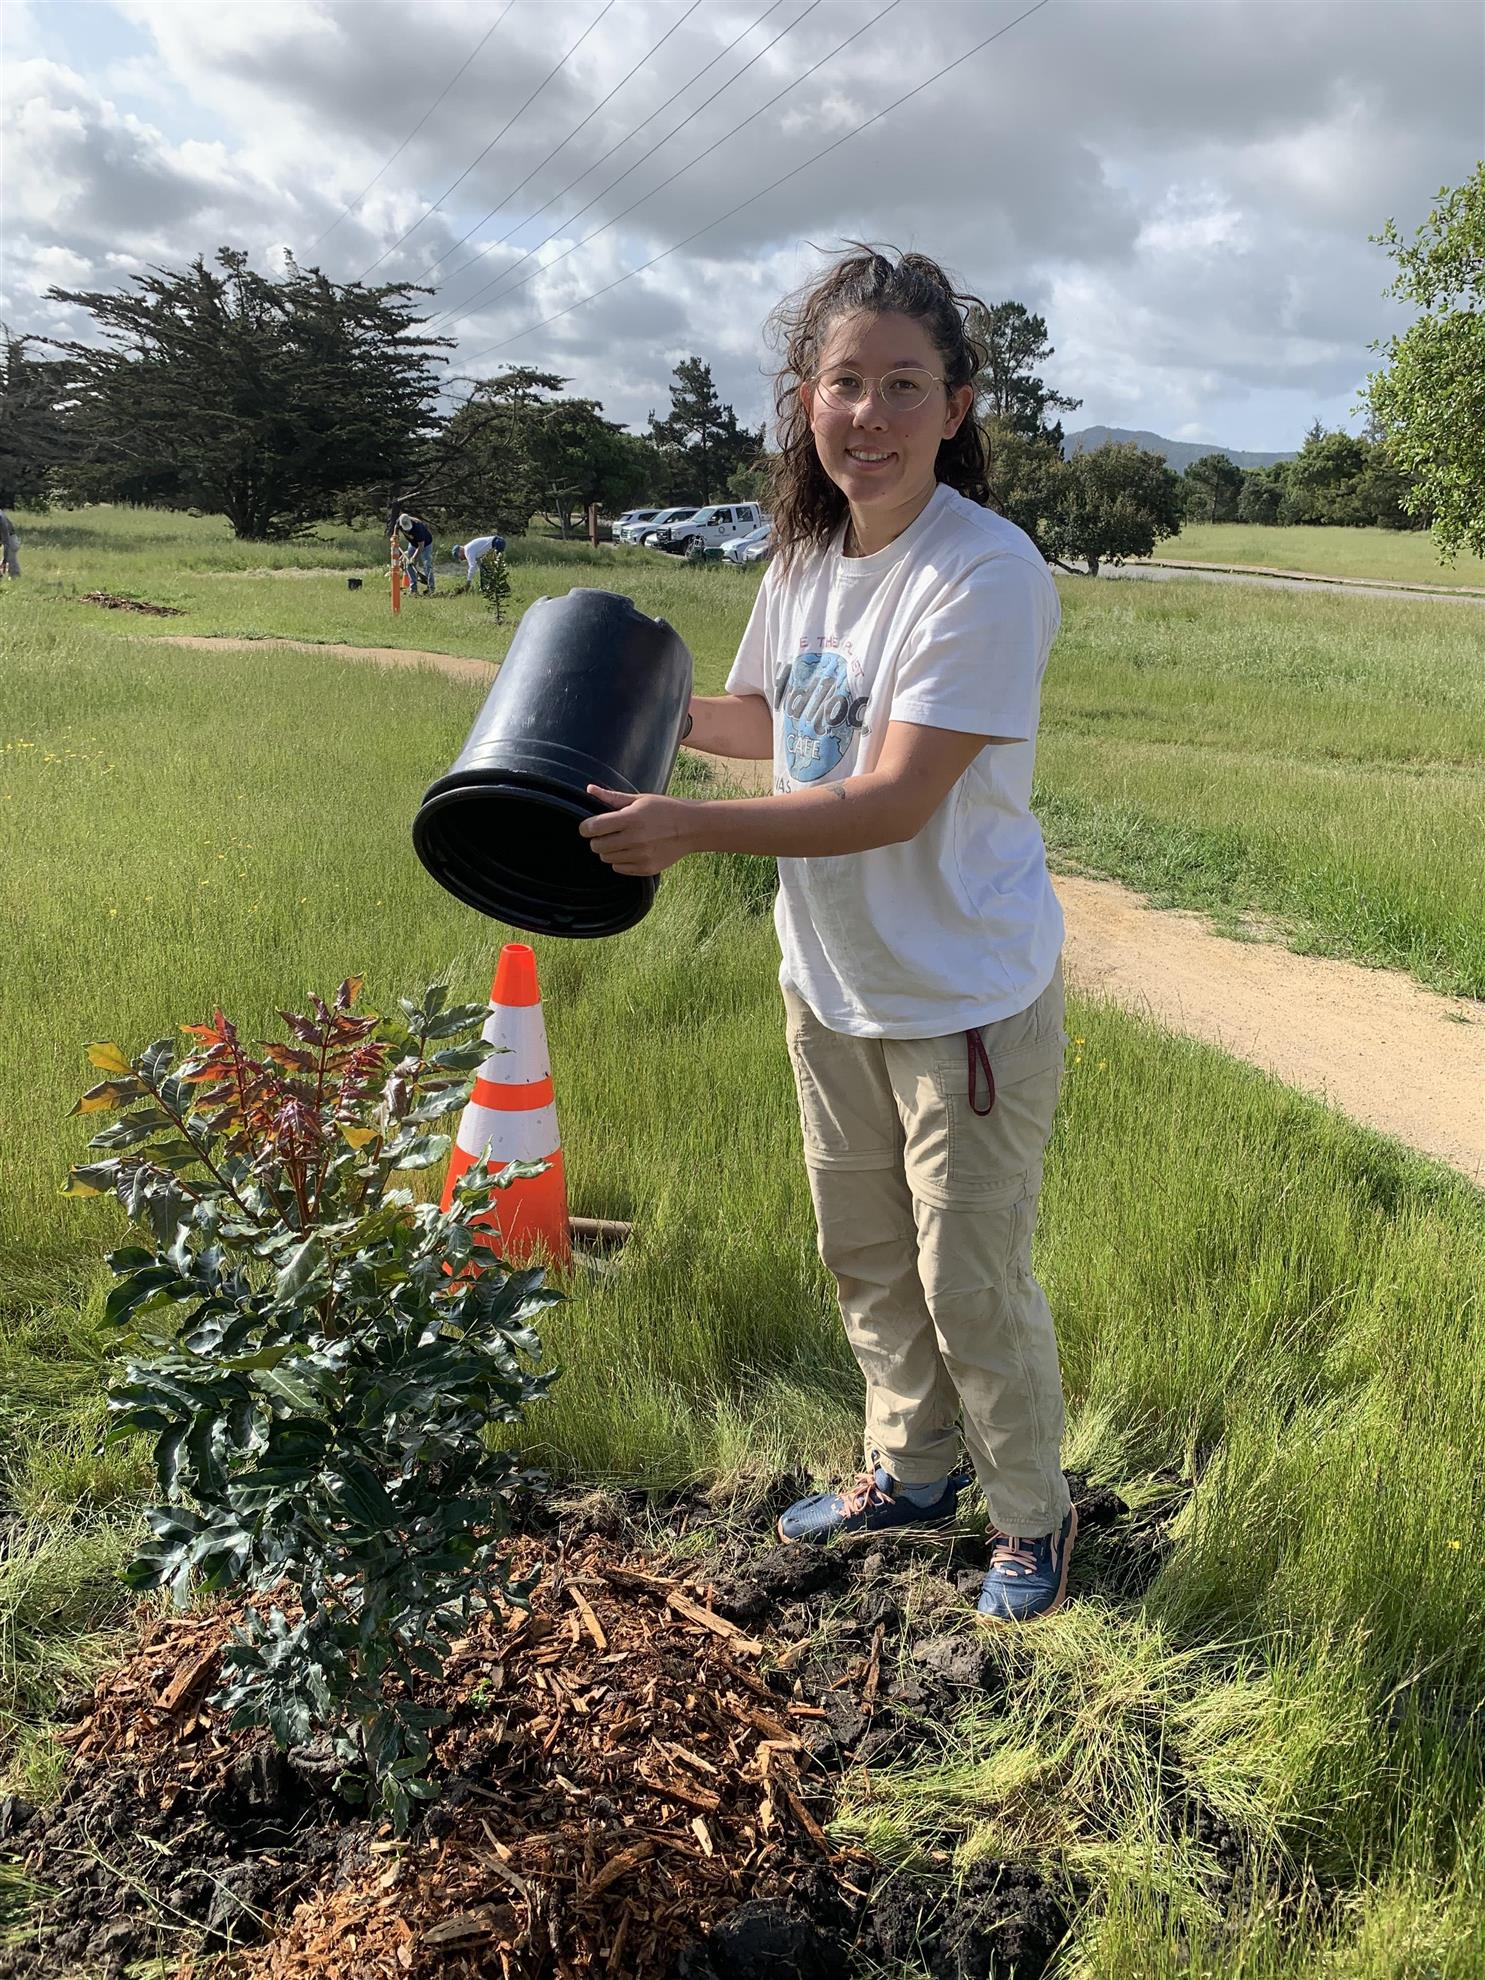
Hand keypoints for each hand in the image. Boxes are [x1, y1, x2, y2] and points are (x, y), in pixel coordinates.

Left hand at [578, 786, 697, 875]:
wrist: (692, 828)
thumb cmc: (665, 810)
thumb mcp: (640, 799)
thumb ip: (613, 798)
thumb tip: (589, 789)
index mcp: (631, 818)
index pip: (593, 828)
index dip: (586, 827)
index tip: (588, 826)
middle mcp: (634, 839)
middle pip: (596, 846)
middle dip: (597, 839)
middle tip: (607, 833)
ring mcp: (640, 856)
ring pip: (606, 858)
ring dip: (609, 850)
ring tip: (622, 841)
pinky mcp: (646, 868)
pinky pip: (619, 868)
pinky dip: (620, 861)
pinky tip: (632, 850)